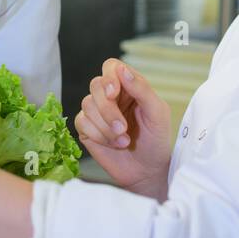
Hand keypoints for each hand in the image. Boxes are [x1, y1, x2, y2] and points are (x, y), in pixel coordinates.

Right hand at [74, 58, 170, 199]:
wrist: (147, 171)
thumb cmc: (156, 140)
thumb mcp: (157, 113)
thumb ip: (142, 89)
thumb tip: (122, 70)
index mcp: (129, 86)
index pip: (111, 67)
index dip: (109, 77)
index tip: (114, 94)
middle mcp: (111, 96)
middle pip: (95, 85)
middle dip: (108, 109)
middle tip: (123, 128)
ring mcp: (97, 112)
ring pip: (87, 105)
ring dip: (106, 126)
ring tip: (123, 140)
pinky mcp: (87, 129)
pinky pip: (81, 122)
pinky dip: (98, 135)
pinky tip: (113, 144)